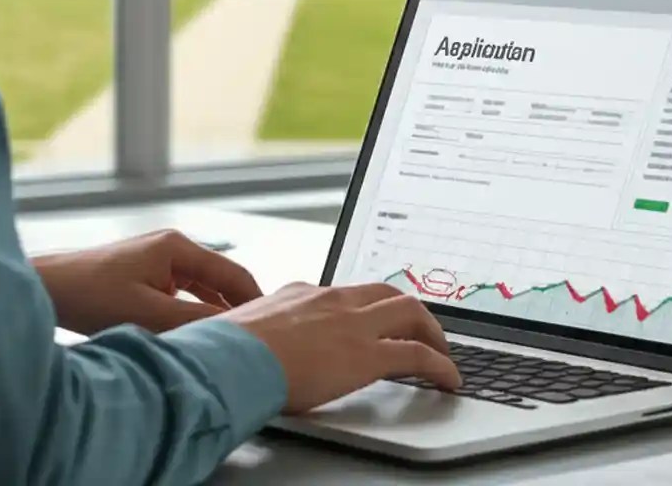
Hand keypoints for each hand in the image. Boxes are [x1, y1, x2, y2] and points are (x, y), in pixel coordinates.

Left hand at [33, 230, 261, 334]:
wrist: (47, 287)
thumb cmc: (89, 294)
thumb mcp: (147, 313)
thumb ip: (193, 320)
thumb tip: (232, 331)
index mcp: (178, 247)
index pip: (233, 274)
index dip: (255, 301)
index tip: (271, 326)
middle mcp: (173, 247)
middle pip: (220, 280)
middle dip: (237, 308)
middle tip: (256, 338)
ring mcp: (159, 260)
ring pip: (202, 289)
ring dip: (214, 312)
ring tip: (230, 339)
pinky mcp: (146, 274)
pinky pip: (183, 293)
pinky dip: (194, 311)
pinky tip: (197, 333)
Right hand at [219, 282, 461, 412]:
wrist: (228, 359)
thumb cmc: (223, 352)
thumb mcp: (242, 333)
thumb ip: (258, 336)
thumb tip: (247, 351)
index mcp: (300, 294)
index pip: (345, 293)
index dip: (366, 306)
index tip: (372, 319)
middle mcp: (331, 300)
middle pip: (386, 292)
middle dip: (409, 311)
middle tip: (421, 330)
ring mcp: (352, 323)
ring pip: (410, 312)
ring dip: (431, 332)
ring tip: (442, 352)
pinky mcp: (367, 353)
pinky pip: (417, 354)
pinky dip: (440, 365)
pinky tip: (448, 379)